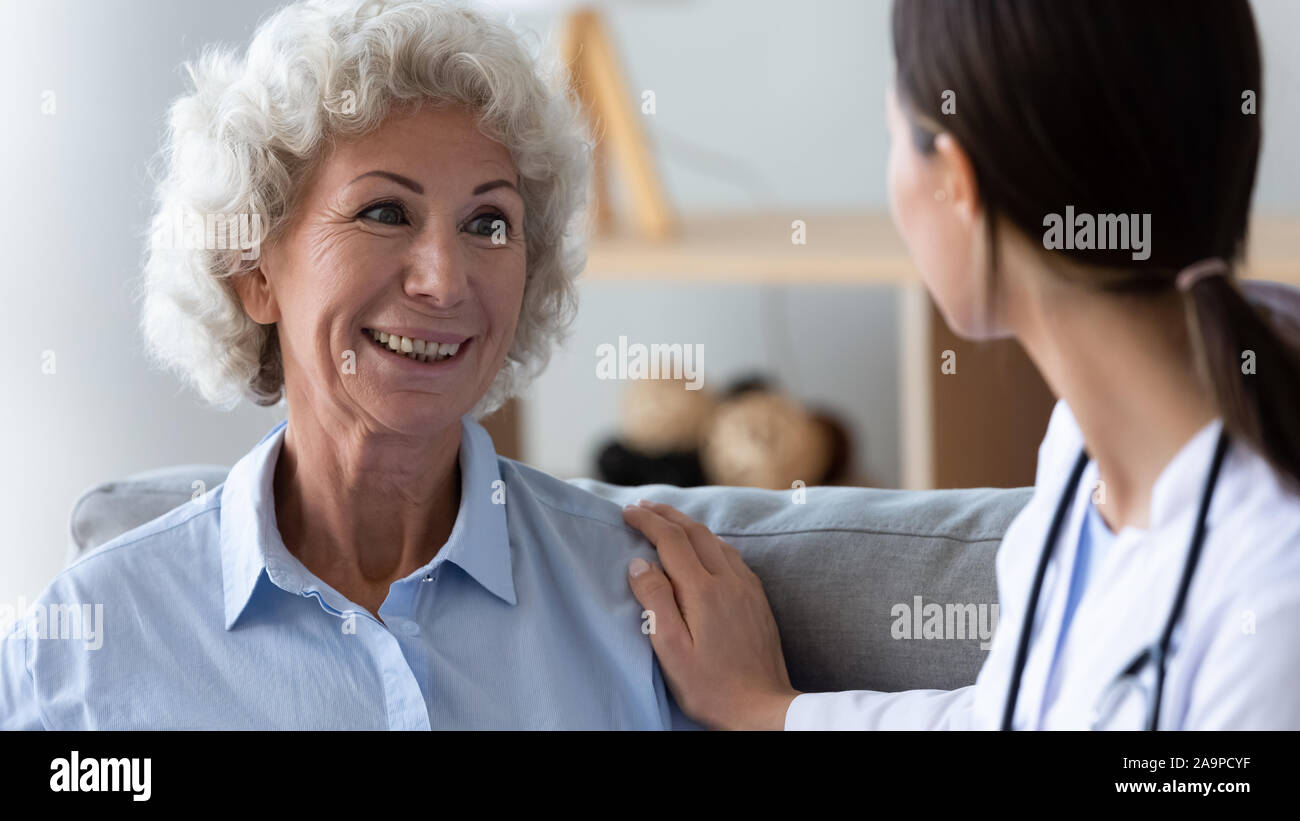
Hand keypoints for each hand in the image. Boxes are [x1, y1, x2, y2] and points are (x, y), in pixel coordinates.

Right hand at [622, 499, 799, 729]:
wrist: (763, 708)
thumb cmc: (711, 686)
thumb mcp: (671, 650)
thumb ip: (654, 602)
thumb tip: (639, 564)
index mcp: (703, 590)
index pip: (670, 540)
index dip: (647, 521)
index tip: (627, 512)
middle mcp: (729, 580)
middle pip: (695, 531)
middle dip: (666, 515)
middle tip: (642, 506)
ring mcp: (747, 587)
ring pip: (716, 540)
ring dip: (688, 525)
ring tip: (668, 522)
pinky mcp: (757, 598)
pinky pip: (732, 555)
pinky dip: (710, 541)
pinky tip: (703, 549)